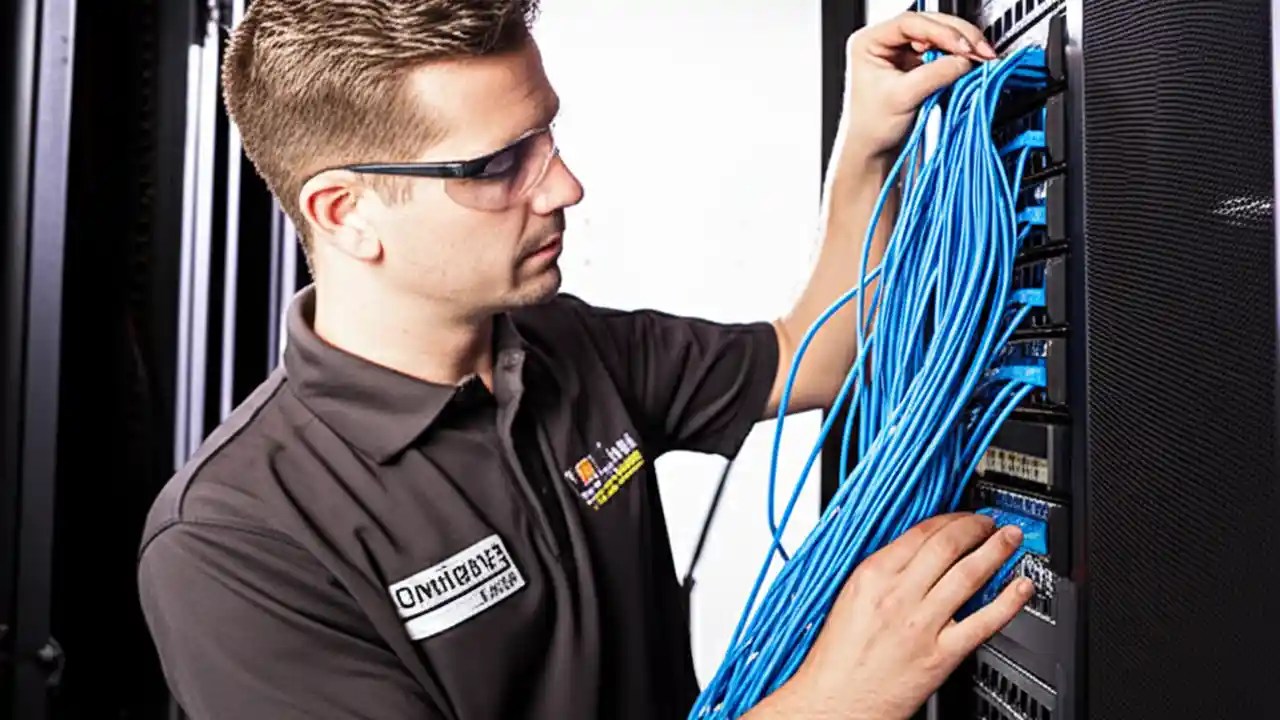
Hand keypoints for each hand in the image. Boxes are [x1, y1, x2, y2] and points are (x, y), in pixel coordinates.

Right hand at [776, 512, 1032, 719]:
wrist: (835, 701)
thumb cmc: (837, 657)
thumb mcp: (850, 599)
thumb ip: (882, 574)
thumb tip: (916, 553)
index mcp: (872, 576)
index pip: (921, 532)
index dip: (950, 518)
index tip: (962, 516)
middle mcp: (898, 595)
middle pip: (947, 546)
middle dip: (976, 528)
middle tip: (990, 523)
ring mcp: (921, 624)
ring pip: (969, 575)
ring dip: (997, 552)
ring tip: (1010, 541)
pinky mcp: (940, 655)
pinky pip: (982, 622)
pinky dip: (1008, 601)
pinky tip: (1021, 588)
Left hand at [839, 12, 994, 160]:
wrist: (873, 151)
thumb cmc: (872, 127)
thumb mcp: (903, 97)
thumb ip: (936, 74)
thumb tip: (966, 60)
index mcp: (869, 42)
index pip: (910, 23)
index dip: (941, 31)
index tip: (963, 46)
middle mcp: (885, 41)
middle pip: (929, 24)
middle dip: (959, 36)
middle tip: (981, 51)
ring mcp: (902, 51)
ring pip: (939, 35)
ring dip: (963, 44)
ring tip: (981, 57)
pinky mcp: (917, 64)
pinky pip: (943, 52)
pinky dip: (959, 56)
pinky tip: (971, 63)